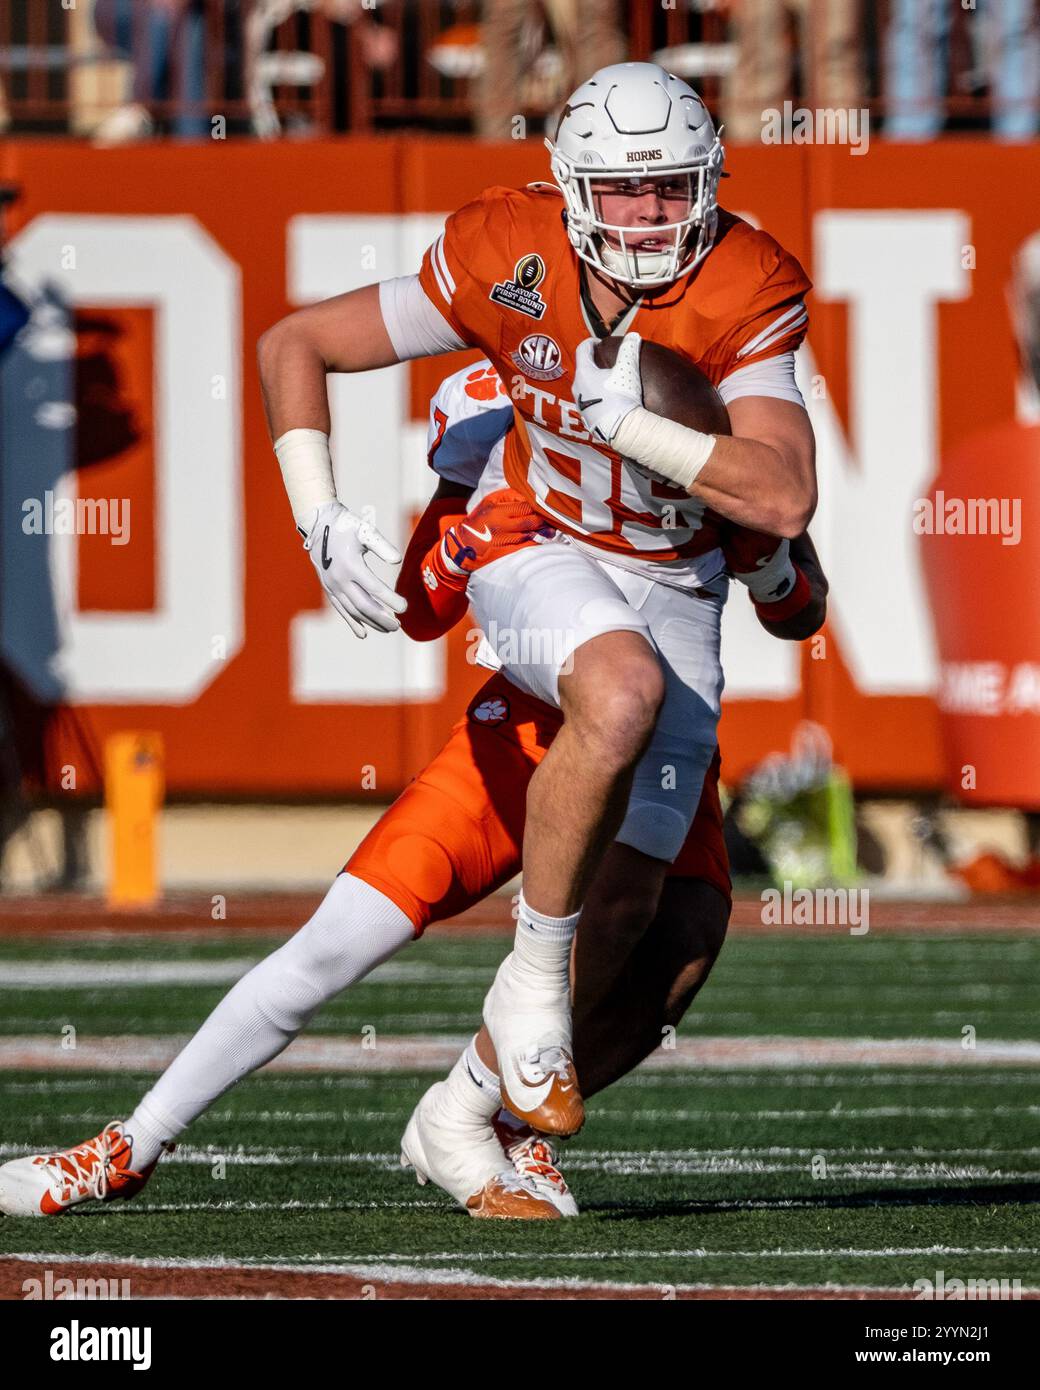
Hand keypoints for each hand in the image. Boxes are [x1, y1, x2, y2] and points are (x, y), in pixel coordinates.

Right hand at [302, 501, 406, 638]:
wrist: (318, 524)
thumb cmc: (346, 526)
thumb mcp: (365, 530)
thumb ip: (382, 545)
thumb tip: (397, 561)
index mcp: (351, 565)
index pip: (375, 589)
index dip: (391, 600)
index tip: (405, 607)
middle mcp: (340, 579)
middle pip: (364, 606)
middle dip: (382, 618)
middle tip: (398, 625)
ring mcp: (332, 586)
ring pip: (353, 611)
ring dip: (371, 622)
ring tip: (388, 629)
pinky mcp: (328, 589)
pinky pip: (341, 609)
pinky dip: (352, 623)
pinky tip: (363, 634)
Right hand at [427, 488, 555, 591]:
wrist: (464, 546)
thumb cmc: (477, 521)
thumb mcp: (487, 503)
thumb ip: (506, 497)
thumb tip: (526, 495)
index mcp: (498, 511)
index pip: (525, 506)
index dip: (538, 505)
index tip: (546, 503)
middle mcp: (504, 525)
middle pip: (532, 520)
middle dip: (545, 518)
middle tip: (555, 516)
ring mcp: (506, 539)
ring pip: (532, 533)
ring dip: (544, 531)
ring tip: (553, 528)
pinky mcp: (508, 551)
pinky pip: (526, 545)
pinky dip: (536, 541)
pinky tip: (544, 538)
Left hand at [572, 332, 643, 445]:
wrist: (622, 429)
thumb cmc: (622, 396)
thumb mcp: (628, 368)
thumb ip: (629, 349)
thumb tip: (633, 336)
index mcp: (583, 373)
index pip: (582, 350)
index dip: (591, 342)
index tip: (600, 342)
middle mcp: (577, 388)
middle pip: (583, 368)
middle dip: (593, 362)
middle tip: (606, 360)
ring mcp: (580, 404)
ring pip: (584, 385)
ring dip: (594, 380)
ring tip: (608, 380)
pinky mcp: (586, 418)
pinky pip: (589, 401)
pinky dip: (596, 395)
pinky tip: (608, 398)